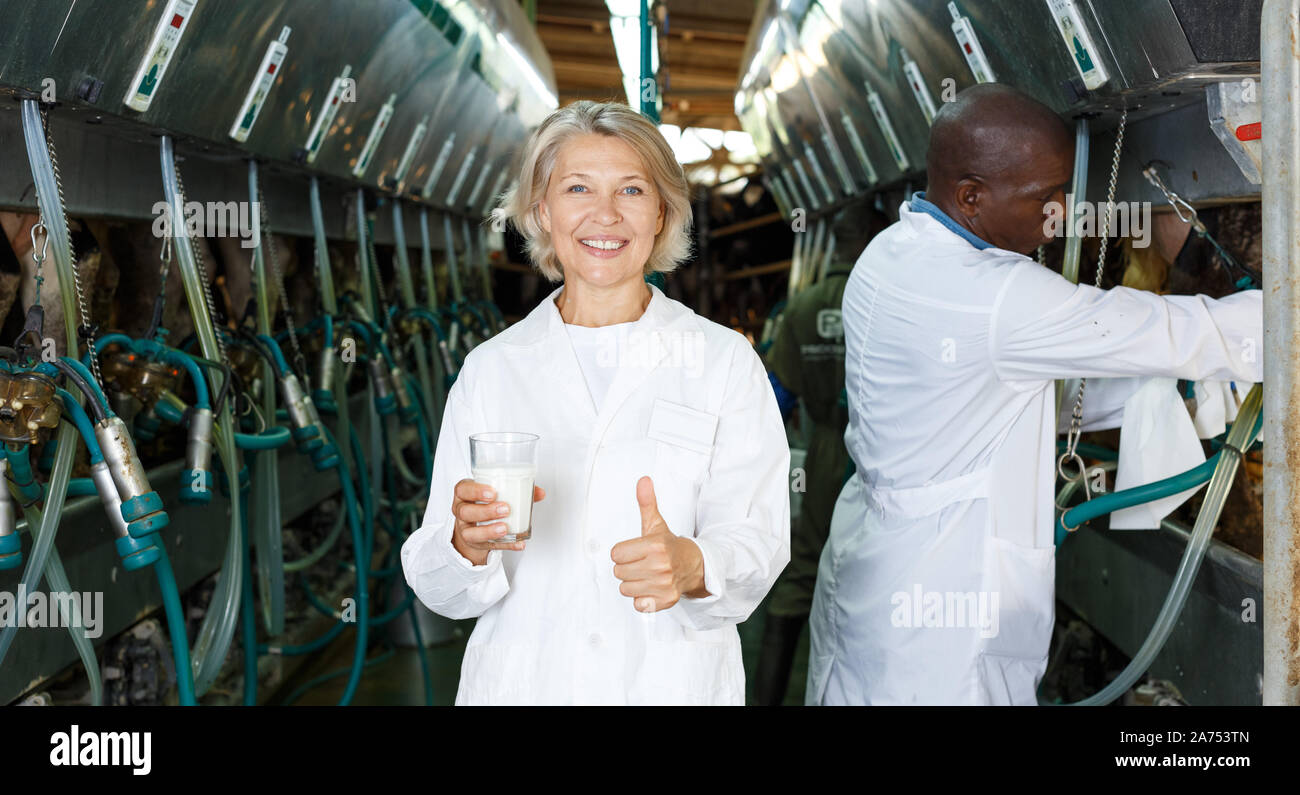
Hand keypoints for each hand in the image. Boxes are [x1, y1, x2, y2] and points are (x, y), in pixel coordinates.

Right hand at [450, 479, 544, 565]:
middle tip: (505, 509)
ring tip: (505, 528)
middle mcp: (461, 511)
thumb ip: (516, 491)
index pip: (462, 489)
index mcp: (464, 494)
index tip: (493, 493)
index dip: (475, 491)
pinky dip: (505, 545)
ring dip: (489, 531)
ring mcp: (466, 529)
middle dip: (486, 511)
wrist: (472, 525)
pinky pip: (488, 547)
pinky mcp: (476, 544)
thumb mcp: (494, 493)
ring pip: (471, 533)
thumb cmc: (483, 503)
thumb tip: (540, 493)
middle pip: (465, 512)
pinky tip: (518, 543)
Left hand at [610, 476, 707, 612]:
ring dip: (634, 583)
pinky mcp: (665, 601)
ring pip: (625, 589)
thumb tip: (643, 480)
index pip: (616, 554)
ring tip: (647, 575)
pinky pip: (638, 604)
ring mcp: (663, 584)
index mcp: (654, 545)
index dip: (624, 552)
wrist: (695, 566)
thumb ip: (647, 503)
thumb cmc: (669, 546)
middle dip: (628, 568)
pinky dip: (642, 599)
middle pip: (618, 572)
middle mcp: (660, 565)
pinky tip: (652, 588)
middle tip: (642, 563)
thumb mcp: (656, 524)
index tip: (637, 551)